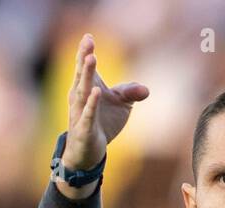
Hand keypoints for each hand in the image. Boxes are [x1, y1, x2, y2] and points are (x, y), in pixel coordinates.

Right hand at [63, 34, 148, 170]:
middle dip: (84, 58)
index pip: (84, 68)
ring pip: (83, 91)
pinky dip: (91, 104)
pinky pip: (88, 115)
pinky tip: (96, 92)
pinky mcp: (85, 130)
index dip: (85, 52)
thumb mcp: (121, 106)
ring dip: (87, 75)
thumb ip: (131, 93)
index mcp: (86, 89)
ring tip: (91, 58)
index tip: (88, 36)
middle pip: (82, 75)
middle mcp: (79, 98)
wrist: (89, 153)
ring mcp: (80, 114)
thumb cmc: (102, 124)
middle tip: (88, 42)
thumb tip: (146, 90)